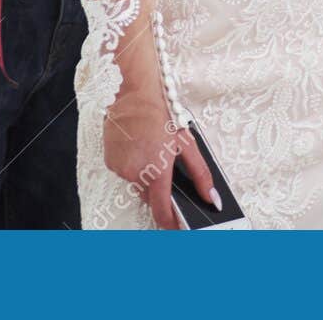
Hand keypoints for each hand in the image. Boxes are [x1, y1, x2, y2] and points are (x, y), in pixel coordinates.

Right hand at [102, 89, 218, 228]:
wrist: (135, 95)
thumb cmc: (162, 116)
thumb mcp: (188, 144)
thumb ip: (201, 175)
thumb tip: (212, 198)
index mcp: (156, 171)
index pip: (161, 210)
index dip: (169, 223)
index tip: (176, 228)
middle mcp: (135, 173)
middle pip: (150, 196)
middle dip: (159, 189)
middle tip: (164, 166)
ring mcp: (120, 168)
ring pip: (137, 184)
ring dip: (146, 176)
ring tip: (151, 151)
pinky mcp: (110, 162)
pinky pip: (125, 173)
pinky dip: (133, 166)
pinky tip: (139, 148)